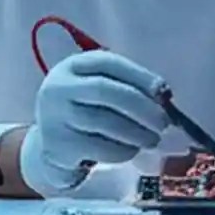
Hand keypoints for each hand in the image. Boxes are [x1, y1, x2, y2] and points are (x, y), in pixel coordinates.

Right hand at [19, 51, 170, 196]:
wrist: (50, 145)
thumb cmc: (84, 111)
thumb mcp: (97, 90)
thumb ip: (127, 86)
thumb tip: (164, 96)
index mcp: (72, 67)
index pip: (107, 63)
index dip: (139, 75)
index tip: (163, 91)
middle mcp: (58, 88)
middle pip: (104, 91)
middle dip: (141, 106)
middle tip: (163, 122)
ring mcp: (54, 118)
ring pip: (104, 122)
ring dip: (137, 133)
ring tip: (152, 139)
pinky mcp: (59, 148)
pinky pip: (100, 148)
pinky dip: (124, 150)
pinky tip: (132, 150)